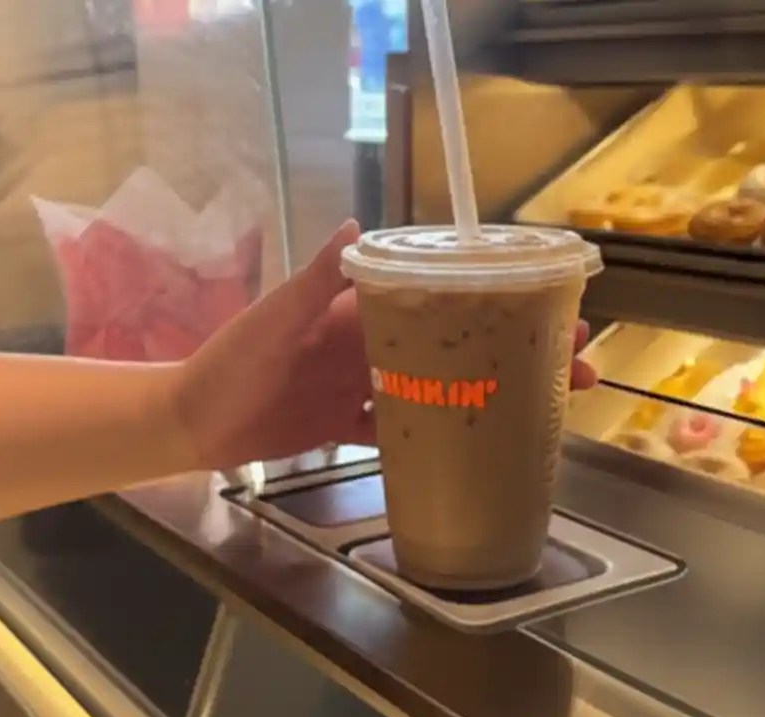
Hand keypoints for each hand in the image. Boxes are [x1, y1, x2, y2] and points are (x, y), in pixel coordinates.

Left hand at [174, 220, 597, 468]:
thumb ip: (314, 281)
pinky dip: (436, 436)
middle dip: (515, 349)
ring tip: (544, 404)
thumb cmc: (228, 362)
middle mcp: (370, 345)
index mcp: (357, 312)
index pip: (440, 296)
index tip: (547, 299)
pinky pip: (403, 430)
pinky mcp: (347, 426)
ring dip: (490, 392)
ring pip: (442, 387)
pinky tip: (480, 445)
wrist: (188, 421)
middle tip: (576, 363)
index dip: (494, 295)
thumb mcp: (273, 319)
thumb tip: (356, 223)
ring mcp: (362, 387)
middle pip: (457, 342)